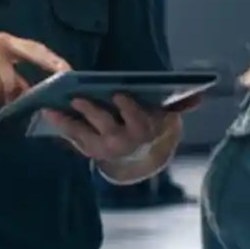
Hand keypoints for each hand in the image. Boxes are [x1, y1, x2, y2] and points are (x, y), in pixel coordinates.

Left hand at [42, 94, 173, 163]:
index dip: (128, 108)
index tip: (118, 94)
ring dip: (68, 122)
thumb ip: (181, 104)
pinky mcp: (88, 150)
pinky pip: (72, 138)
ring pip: (85, 135)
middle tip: (78, 97)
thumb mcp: (166, 115)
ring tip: (51, 107)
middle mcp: (123, 143)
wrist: (139, 154)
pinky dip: (59, 126)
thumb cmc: (149, 122)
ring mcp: (104, 148)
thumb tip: (202, 95)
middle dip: (93, 112)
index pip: (137, 120)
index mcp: (144, 130)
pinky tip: (47, 111)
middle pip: (108, 127)